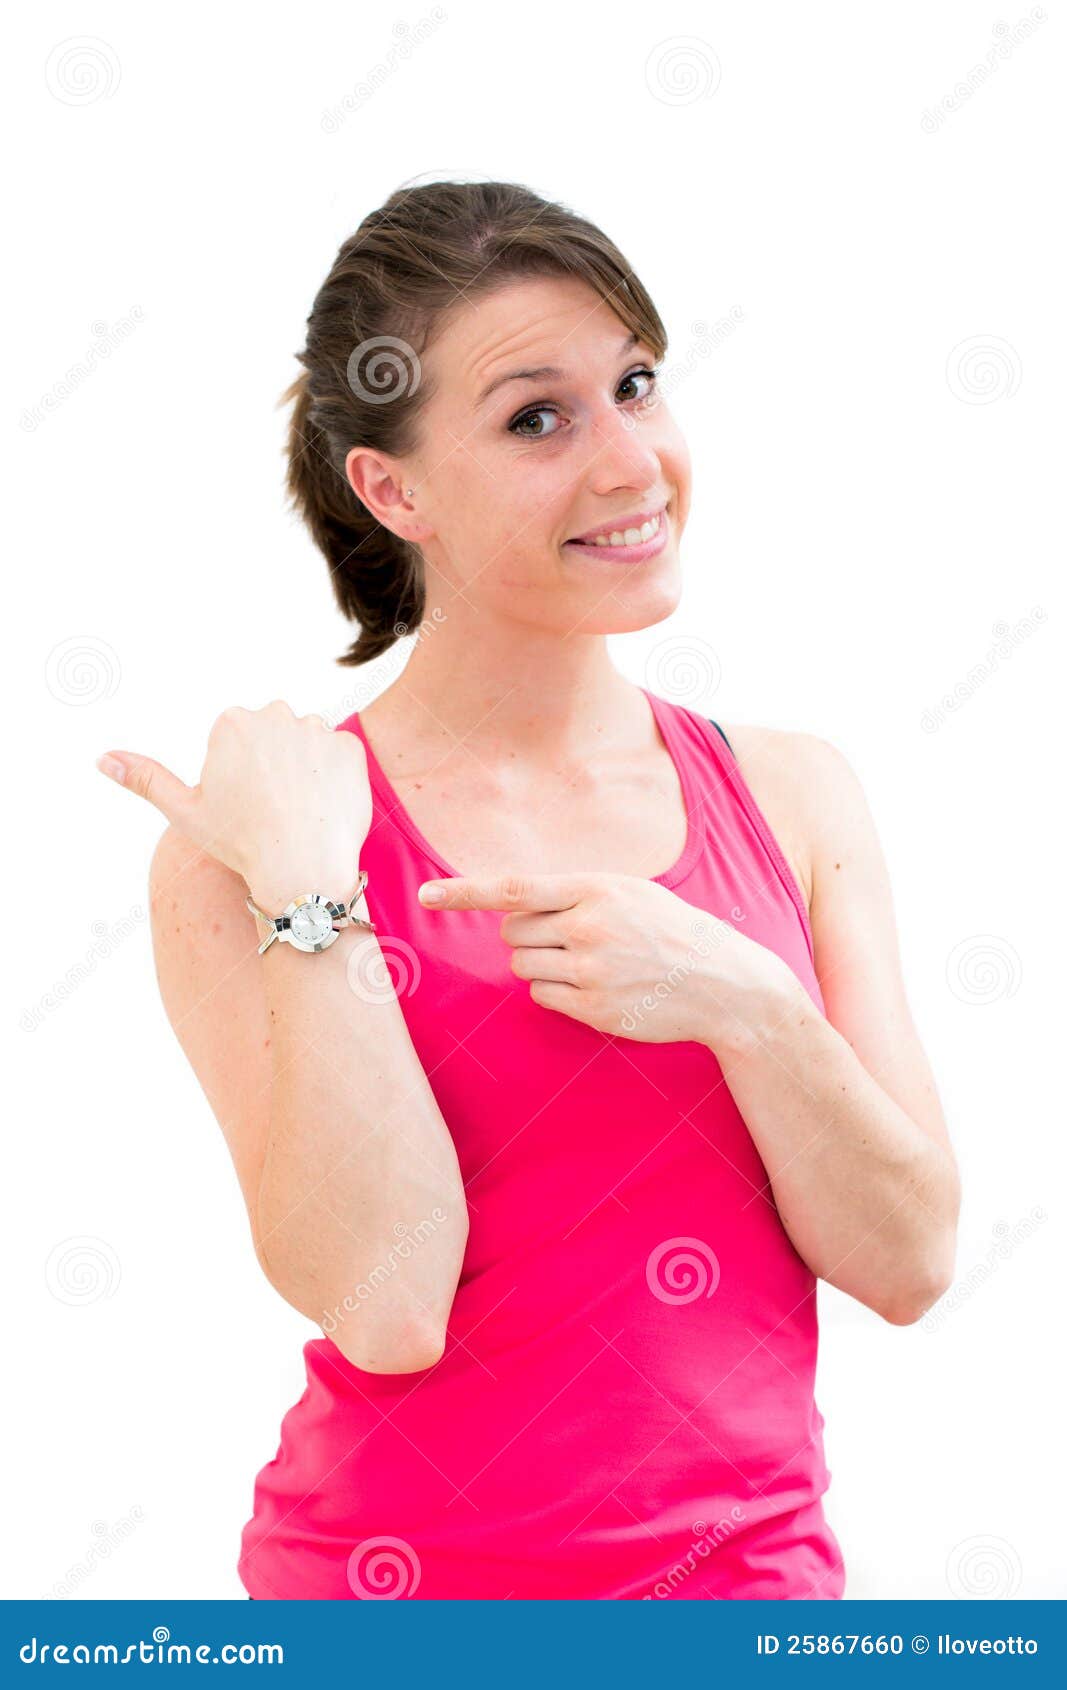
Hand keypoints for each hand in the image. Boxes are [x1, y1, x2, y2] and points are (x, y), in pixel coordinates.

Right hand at [95, 700, 373, 905]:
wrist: (301, 869)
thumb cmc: (240, 842)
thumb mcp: (186, 811)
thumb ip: (146, 778)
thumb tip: (103, 759)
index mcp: (233, 723)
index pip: (239, 741)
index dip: (240, 776)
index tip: (244, 804)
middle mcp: (276, 714)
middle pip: (275, 738)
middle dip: (273, 766)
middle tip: (272, 810)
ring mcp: (317, 729)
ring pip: (308, 747)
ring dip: (305, 771)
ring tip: (299, 811)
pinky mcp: (351, 749)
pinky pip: (340, 760)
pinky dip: (334, 781)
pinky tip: (324, 808)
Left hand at [416, 871, 797, 1047]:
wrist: (720, 982)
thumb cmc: (668, 930)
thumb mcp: (628, 893)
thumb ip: (572, 894)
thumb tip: (510, 907)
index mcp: (596, 888)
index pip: (514, 889)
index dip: (464, 892)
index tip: (426, 895)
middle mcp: (588, 927)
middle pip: (511, 933)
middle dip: (528, 936)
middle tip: (570, 939)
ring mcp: (590, 970)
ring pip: (522, 966)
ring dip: (541, 966)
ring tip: (589, 964)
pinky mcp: (592, 1008)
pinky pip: (541, 996)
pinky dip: (556, 992)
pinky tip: (595, 987)